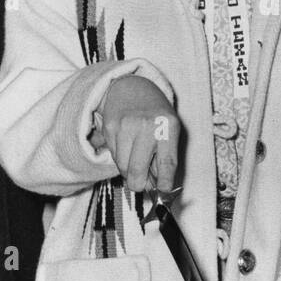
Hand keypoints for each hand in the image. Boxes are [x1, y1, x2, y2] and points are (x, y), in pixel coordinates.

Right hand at [95, 75, 180, 195]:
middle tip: (141, 184)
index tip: (162, 192)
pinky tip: (127, 145)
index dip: (164, 182)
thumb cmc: (156, 114)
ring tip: (136, 158)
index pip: (167, 163)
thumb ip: (166, 158)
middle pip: (137, 171)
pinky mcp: (109, 128)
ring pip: (123, 167)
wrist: (132, 88)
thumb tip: (159, 187)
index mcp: (168, 126)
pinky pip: (114, 157)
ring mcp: (126, 126)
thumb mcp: (171, 129)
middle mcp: (147, 126)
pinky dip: (120, 159)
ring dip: (129, 171)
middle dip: (139, 184)